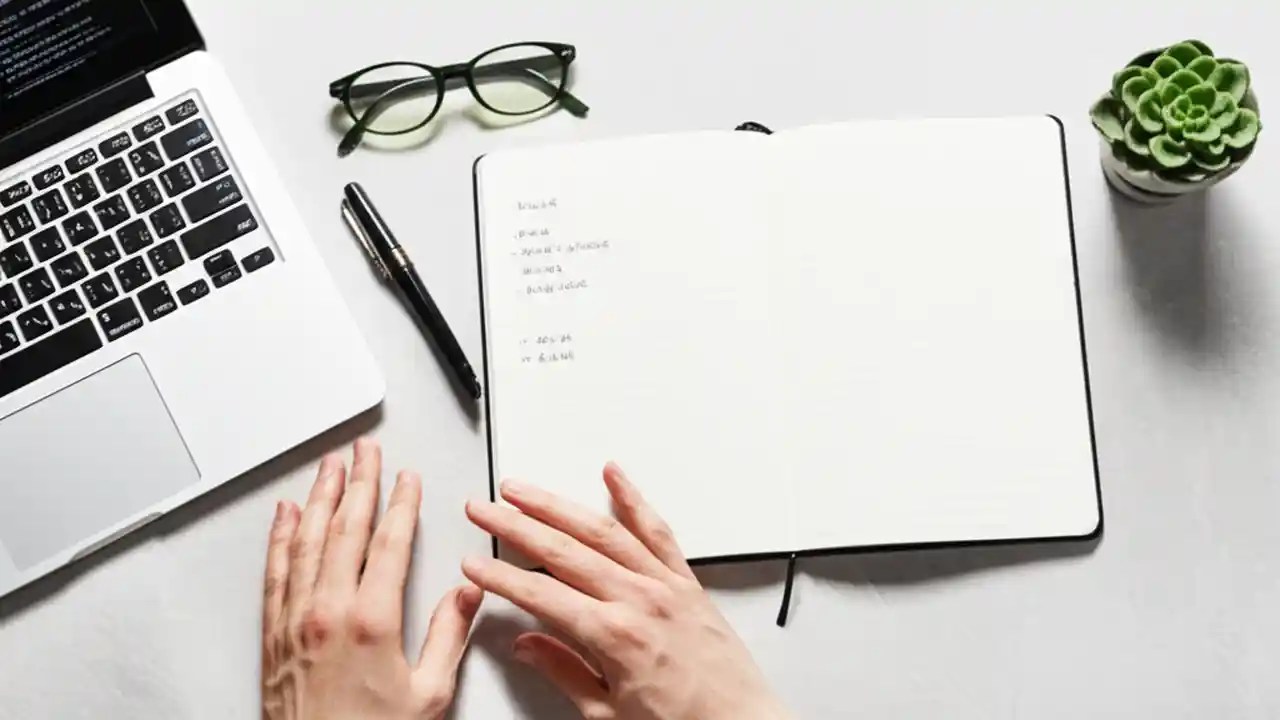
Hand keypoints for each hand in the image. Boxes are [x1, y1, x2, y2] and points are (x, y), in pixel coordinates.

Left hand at [262, 439, 482, 719]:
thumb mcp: (429, 693)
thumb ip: (449, 635)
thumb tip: (467, 592)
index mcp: (371, 622)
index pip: (389, 543)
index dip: (400, 504)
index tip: (406, 479)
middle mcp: (328, 613)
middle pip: (345, 529)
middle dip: (359, 483)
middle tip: (365, 452)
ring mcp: (296, 620)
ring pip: (307, 541)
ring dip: (320, 498)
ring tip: (330, 468)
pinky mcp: (273, 634)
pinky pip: (276, 571)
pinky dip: (281, 537)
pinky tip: (287, 516)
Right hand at [462, 463, 789, 719]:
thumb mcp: (608, 717)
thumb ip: (564, 672)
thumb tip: (527, 645)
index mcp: (615, 636)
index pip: (541, 596)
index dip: (501, 578)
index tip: (475, 564)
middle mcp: (640, 600)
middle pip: (564, 551)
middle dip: (516, 526)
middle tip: (484, 509)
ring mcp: (666, 585)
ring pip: (603, 531)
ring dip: (559, 506)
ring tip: (525, 491)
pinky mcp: (688, 582)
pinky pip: (658, 531)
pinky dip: (633, 499)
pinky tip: (614, 476)